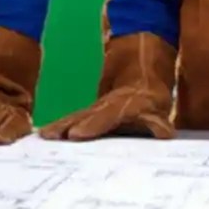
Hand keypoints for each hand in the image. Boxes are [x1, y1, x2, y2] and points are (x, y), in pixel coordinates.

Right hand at [38, 89, 173, 140]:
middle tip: (50, 136)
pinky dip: (59, 125)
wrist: (140, 72)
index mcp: (125, 105)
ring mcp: (96, 106)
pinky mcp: (89, 110)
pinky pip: (74, 118)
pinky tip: (44, 134)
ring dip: (59, 125)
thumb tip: (165, 133)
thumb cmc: (150, 96)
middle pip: (85, 115)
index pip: (107, 115)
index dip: (92, 125)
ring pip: (76, 115)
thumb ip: (158, 122)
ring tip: (43, 135)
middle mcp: (106, 105)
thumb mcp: (158, 108)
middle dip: (68, 125)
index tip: (76, 134)